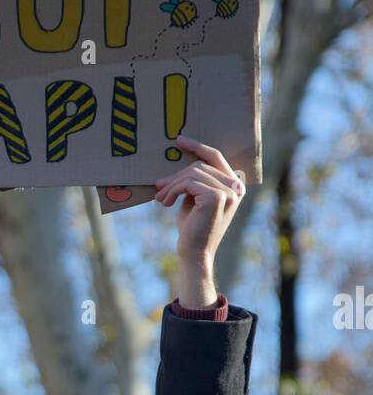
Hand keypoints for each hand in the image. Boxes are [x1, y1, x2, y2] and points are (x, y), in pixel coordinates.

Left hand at [153, 136, 245, 305]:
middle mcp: (236, 187)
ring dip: (172, 185)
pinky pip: (189, 182)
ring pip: (192, 173)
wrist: (194, 254)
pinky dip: (173, 190)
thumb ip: (193, 181)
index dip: (197, 147)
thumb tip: (175, 167)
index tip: (179, 140)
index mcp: (234, 186)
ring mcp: (228, 192)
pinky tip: (166, 202)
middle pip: (200, 165)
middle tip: (158, 187)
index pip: (216, 157)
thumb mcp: (194, 199)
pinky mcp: (216, 197)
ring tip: (160, 198)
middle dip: (176, 175)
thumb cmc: (192, 228)